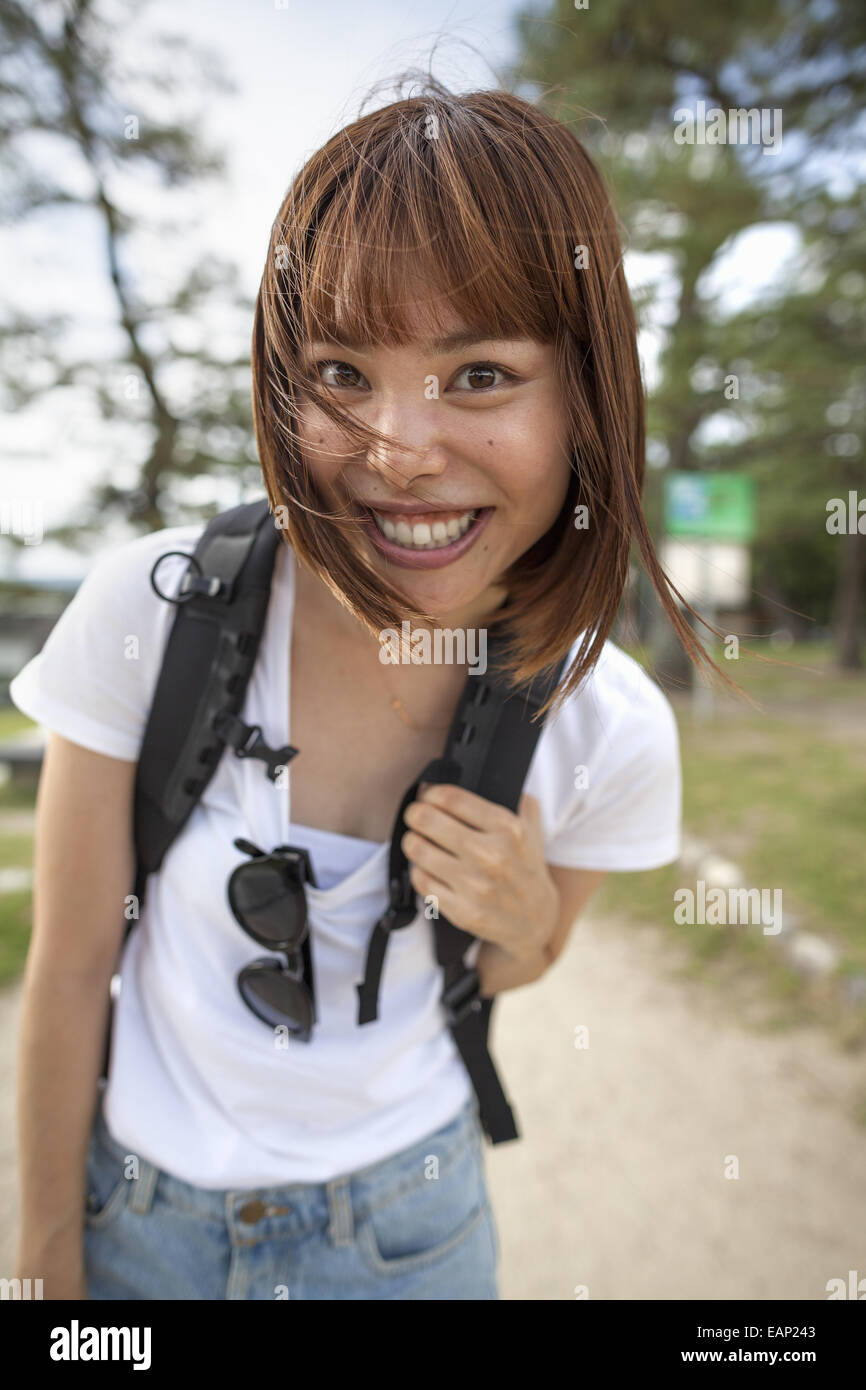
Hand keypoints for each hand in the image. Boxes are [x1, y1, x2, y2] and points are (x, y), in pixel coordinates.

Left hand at [401, 783, 559, 992]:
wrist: (534, 919)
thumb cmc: (525, 865)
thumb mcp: (531, 824)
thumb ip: (511, 794)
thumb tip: (470, 772)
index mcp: (508, 828)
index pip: (450, 797)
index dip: (430, 792)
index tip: (428, 796)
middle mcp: (491, 855)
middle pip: (426, 819)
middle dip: (415, 814)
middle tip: (416, 816)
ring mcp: (475, 886)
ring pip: (417, 849)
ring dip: (413, 842)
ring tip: (419, 841)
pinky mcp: (462, 911)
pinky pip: (420, 880)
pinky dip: (419, 870)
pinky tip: (428, 867)